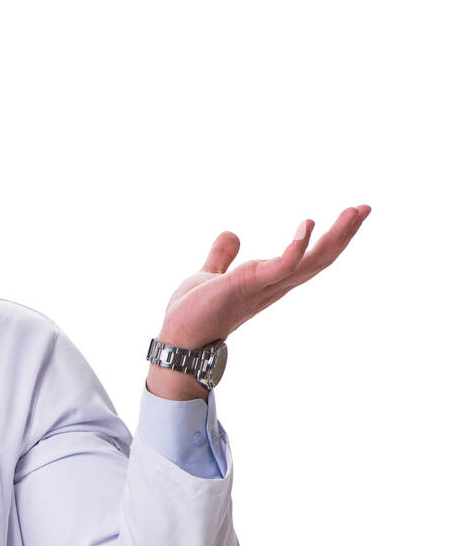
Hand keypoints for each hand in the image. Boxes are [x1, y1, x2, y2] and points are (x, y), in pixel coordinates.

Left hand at [157, 204, 371, 349]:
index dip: (332, 239)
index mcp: (270, 280)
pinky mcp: (249, 284)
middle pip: (320, 259)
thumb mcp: (213, 275)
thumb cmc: (195, 312)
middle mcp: (275, 284)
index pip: (310, 258)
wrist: (179, 337)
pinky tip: (307, 225)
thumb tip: (231, 234)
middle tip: (365, 208)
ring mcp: (265, 285)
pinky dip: (297, 246)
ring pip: (311, 261)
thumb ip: (222, 256)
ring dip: (335, 236)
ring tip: (355, 211)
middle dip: (344, 233)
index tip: (352, 215)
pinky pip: (282, 265)